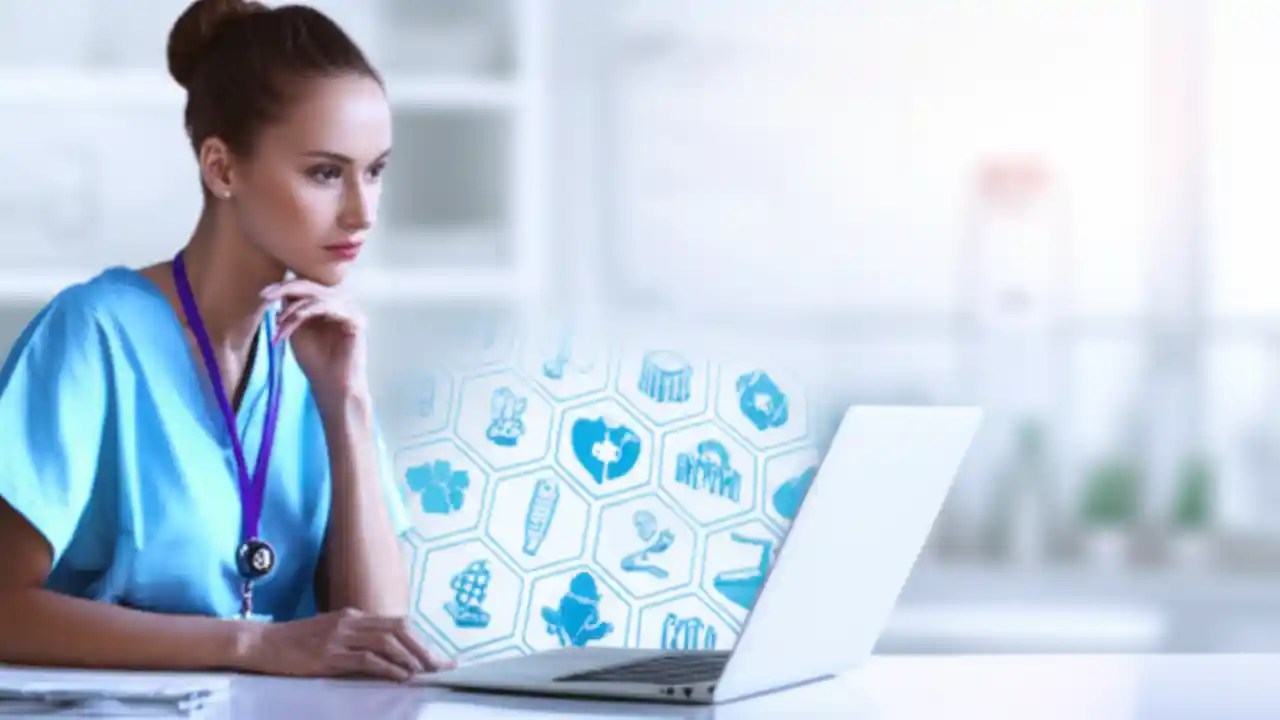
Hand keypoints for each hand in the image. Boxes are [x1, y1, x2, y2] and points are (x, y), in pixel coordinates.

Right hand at [241, 608, 455, 680]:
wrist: (262, 644)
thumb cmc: (295, 643)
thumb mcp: (331, 632)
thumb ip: (356, 639)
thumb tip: (385, 655)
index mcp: (354, 615)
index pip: (397, 623)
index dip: (421, 639)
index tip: (438, 656)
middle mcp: (351, 621)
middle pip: (398, 629)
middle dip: (423, 648)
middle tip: (440, 667)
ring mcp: (340, 637)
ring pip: (386, 642)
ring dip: (409, 657)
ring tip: (424, 673)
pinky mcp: (329, 655)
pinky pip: (366, 659)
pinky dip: (388, 668)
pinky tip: (400, 677)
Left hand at [261, 279, 368, 406]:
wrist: (331, 386)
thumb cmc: (315, 362)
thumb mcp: (295, 331)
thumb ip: (291, 311)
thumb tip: (281, 289)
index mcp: (327, 305)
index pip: (306, 287)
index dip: (284, 287)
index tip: (262, 294)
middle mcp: (341, 304)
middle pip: (313, 286)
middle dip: (287, 289)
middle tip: (266, 296)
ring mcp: (351, 311)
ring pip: (319, 295)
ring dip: (295, 307)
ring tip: (281, 323)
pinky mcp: (356, 320)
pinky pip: (331, 306)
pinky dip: (310, 310)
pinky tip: (296, 318)